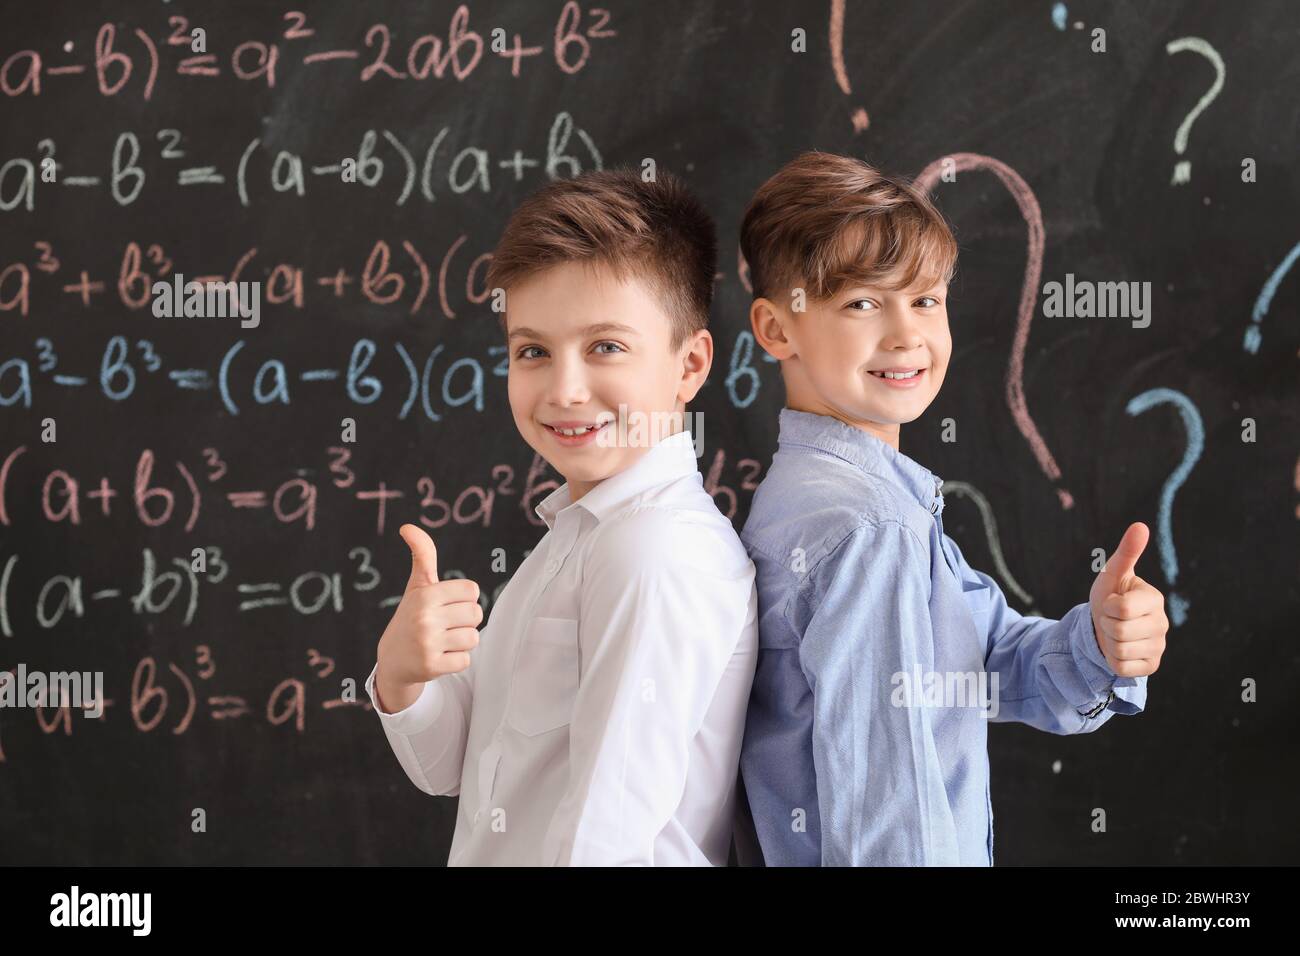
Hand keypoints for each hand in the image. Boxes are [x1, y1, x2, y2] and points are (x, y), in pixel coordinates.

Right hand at [376, 524, 482, 691]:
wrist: (392, 660)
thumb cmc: (411, 616)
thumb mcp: (417, 586)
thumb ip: (423, 555)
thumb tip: (408, 527)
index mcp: (425, 595)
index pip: (472, 590)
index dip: (464, 599)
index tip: (448, 605)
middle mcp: (425, 618)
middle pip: (476, 614)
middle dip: (465, 620)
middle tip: (445, 625)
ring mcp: (428, 644)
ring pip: (473, 637)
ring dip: (462, 641)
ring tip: (442, 641)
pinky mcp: (432, 666)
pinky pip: (466, 660)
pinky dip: (457, 660)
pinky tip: (440, 656)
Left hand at [1088, 522, 1167, 677]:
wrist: (1103, 625)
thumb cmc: (1109, 596)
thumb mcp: (1112, 574)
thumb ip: (1126, 552)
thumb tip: (1140, 525)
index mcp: (1154, 599)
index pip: (1122, 609)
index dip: (1108, 607)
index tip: (1112, 604)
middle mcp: (1162, 623)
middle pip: (1119, 631)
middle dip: (1107, 625)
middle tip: (1111, 620)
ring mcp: (1159, 647)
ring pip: (1120, 651)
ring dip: (1109, 642)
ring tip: (1115, 633)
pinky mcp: (1151, 666)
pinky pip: (1123, 668)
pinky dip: (1113, 660)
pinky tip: (1120, 649)